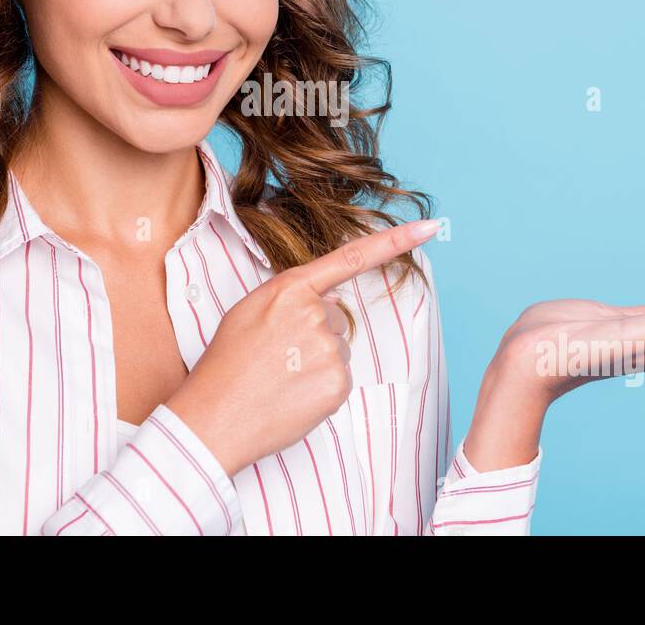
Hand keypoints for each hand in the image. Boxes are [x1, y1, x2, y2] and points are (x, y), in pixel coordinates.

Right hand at [167, 218, 442, 476]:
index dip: (395, 241)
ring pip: (337, 350)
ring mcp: (330, 349)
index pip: (351, 258)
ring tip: (279, 377)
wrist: (214, 417)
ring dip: (315, 363)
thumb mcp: (249, 311)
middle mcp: (315, 314)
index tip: (430, 228)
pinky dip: (320, 388)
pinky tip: (291, 395)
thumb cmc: (226, 364)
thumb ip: (291, 296)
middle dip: (313, 334)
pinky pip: (339, 379)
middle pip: (336, 318)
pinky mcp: (338, 383)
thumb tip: (327, 301)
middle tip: (276, 356)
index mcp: (291, 289)